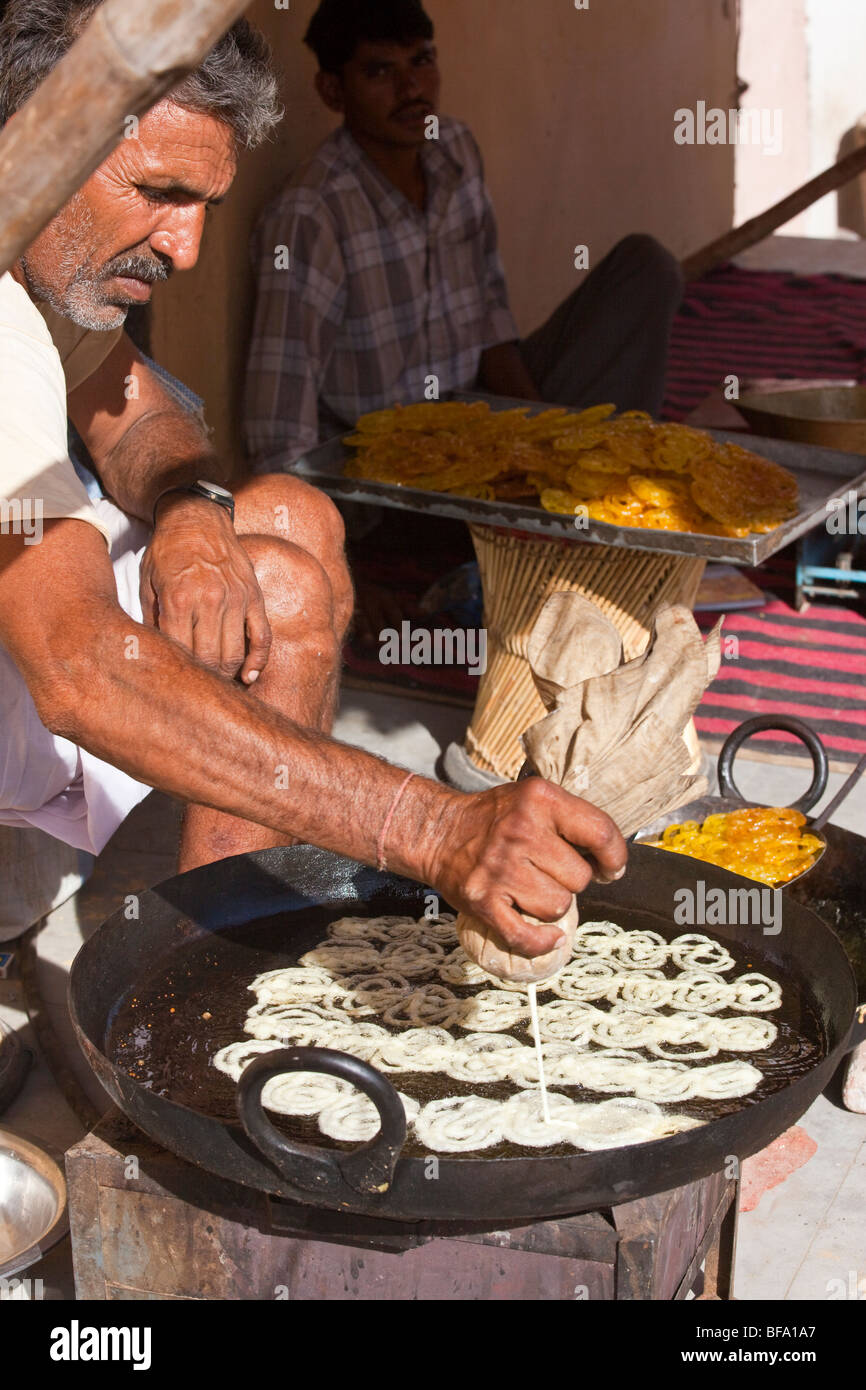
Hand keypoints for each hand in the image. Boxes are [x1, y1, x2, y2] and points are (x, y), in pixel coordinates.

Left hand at [140, 495, 270, 682]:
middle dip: (204, 680)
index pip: (181, 654)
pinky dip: (257, 660)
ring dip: (226, 675)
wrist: (195, 517)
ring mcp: (235, 599)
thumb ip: (151, 620)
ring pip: (235, 654)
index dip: (180, 675)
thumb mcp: (147, 583)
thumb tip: (157, 656)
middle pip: (210, 659)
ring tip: (217, 684)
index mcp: (178, 600)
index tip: (176, 687)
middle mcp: (209, 600)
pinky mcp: (253, 596)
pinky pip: (262, 636)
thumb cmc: (166, 552)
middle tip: (197, 690)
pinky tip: (249, 676)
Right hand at [425, 779, 626, 958]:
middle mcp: (520, 831)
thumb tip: (610, 861)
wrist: (437, 832)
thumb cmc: (494, 819)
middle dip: (571, 880)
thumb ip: (571, 820)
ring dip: (552, 904)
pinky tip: (548, 936)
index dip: (614, 856)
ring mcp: (499, 869)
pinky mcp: (482, 901)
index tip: (610, 868)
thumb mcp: (532, 799)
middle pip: (580, 877)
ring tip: (532, 888)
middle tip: (550, 871)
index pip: (600, 832)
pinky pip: (527, 937)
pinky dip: (541, 942)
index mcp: (539, 799)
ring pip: (559, 907)